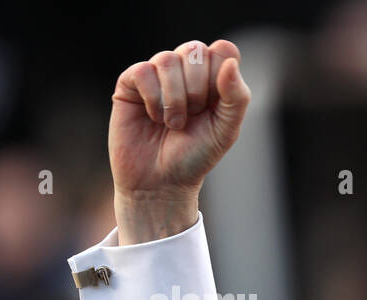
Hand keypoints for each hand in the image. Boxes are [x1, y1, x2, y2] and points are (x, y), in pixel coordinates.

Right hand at [109, 39, 250, 243]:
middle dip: (197, 89)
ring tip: (173, 124)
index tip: (215, 105)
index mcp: (213, 79)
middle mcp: (185, 72)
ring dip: (175, 99)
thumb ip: (236, 97)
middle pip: (195, 50)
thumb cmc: (196, 156)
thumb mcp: (226, 130)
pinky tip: (154, 118)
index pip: (223, 50)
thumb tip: (228, 60)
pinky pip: (143, 71)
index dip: (220, 75)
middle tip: (193, 117)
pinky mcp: (130, 83)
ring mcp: (157, 75)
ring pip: (167, 59)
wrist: (161, 182)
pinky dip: (153, 99)